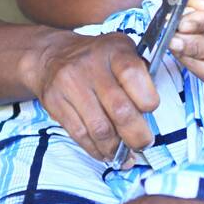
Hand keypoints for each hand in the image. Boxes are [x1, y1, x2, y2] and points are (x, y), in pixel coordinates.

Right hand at [33, 29, 159, 164]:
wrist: (53, 55)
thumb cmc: (98, 57)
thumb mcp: (123, 51)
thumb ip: (140, 75)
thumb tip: (150, 113)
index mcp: (114, 49)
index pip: (134, 75)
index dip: (147, 99)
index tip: (150, 109)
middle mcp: (90, 65)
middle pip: (120, 110)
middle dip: (137, 135)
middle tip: (144, 143)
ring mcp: (70, 84)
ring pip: (100, 129)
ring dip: (116, 148)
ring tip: (126, 154)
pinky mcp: (55, 103)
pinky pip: (80, 136)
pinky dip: (97, 150)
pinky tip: (106, 152)